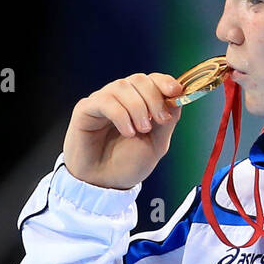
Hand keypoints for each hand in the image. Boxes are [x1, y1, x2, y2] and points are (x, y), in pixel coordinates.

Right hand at [63, 71, 183, 189]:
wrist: (106, 184)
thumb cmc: (128, 163)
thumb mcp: (157, 143)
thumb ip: (167, 121)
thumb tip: (178, 97)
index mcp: (139, 103)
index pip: (152, 80)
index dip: (164, 82)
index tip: (176, 91)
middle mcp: (120, 98)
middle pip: (139, 80)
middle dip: (154, 98)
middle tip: (159, 120)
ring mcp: (102, 101)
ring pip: (122, 86)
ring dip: (137, 107)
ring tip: (141, 131)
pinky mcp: (85, 109)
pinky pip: (105, 101)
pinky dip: (121, 115)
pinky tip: (127, 132)